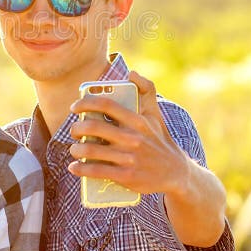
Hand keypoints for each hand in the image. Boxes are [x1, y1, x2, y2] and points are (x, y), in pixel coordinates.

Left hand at [67, 71, 190, 195]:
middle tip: (74, 131)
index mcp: (137, 120)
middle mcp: (132, 138)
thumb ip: (146, 89)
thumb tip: (131, 73)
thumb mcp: (156, 114)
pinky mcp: (126, 176)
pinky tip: (74, 167)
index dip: (85, 103)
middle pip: (92, 127)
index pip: (106, 104)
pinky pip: (96, 171)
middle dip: (76, 128)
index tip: (74, 107)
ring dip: (76, 149)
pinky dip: (80, 169)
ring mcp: (129, 158)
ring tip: (74, 149)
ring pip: (90, 150)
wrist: (176, 172)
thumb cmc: (160, 139)